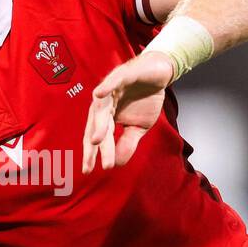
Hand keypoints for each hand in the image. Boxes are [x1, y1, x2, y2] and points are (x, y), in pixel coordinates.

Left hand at [81, 50, 174, 173]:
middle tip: (90, 164)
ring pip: (101, 108)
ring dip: (99, 124)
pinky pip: (112, 82)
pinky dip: (106, 87)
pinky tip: (100, 94)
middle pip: (95, 125)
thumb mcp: (139, 127)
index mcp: (106, 116)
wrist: (159, 75)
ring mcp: (111, 89)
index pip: (96, 137)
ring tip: (96, 140)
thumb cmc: (146, 99)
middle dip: (93, 145)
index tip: (88, 171)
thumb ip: (127, 143)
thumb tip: (117, 163)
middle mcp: (103, 104)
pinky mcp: (121, 75)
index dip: (92, 154)